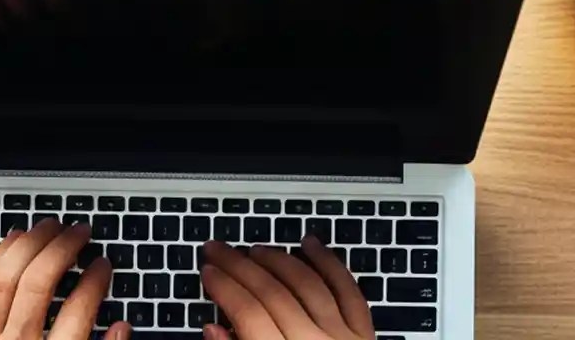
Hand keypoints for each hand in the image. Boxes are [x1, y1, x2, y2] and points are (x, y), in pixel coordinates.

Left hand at [0, 218, 129, 339]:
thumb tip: (120, 329)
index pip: (79, 312)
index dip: (95, 280)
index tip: (104, 264)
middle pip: (38, 283)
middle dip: (63, 248)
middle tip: (80, 231)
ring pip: (3, 278)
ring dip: (29, 244)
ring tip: (49, 226)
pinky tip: (11, 242)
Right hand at [202, 237, 375, 339]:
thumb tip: (214, 331)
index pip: (249, 315)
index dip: (224, 288)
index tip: (207, 271)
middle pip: (273, 294)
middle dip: (240, 266)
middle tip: (217, 249)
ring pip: (308, 285)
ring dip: (278, 261)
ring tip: (254, 248)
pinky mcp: (367, 339)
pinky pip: (349, 291)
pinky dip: (330, 264)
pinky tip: (312, 245)